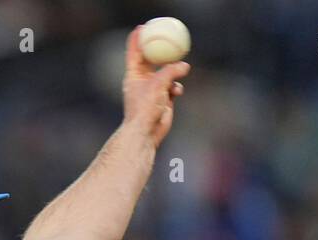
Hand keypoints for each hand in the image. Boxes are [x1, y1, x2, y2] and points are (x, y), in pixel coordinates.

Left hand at [122, 24, 189, 147]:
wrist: (146, 132)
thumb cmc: (145, 108)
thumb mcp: (158, 84)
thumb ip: (171, 71)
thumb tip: (184, 65)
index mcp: (133, 75)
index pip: (134, 53)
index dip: (137, 40)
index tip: (141, 28)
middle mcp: (142, 81)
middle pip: (152, 60)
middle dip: (160, 51)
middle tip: (169, 40)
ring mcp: (153, 90)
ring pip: (166, 73)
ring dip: (174, 72)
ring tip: (180, 70)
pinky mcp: (163, 99)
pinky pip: (173, 86)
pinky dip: (177, 87)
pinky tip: (177, 91)